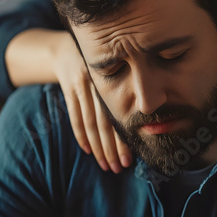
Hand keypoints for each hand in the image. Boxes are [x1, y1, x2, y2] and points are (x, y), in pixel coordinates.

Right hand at [52, 35, 131, 172]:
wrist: (67, 48)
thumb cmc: (103, 65)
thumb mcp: (117, 73)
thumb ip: (129, 93)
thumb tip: (149, 125)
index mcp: (116, 82)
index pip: (120, 118)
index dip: (123, 141)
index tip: (129, 161)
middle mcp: (99, 83)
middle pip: (105, 124)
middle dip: (111, 149)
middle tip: (118, 168)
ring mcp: (82, 85)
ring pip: (90, 123)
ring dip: (98, 147)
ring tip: (105, 165)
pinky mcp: (69, 88)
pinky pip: (75, 116)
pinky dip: (81, 135)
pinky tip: (89, 150)